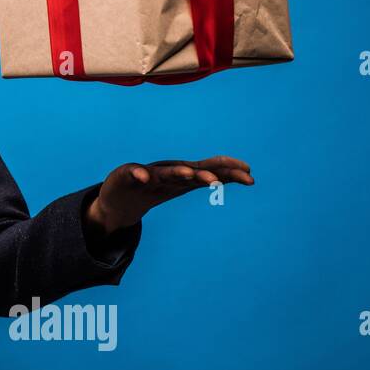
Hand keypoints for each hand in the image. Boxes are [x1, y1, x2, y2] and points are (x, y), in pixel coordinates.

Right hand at [84, 156, 253, 235]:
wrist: (119, 199)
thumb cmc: (153, 188)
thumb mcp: (182, 185)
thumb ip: (208, 178)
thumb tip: (244, 175)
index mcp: (183, 175)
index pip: (210, 170)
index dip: (228, 172)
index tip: (250, 175)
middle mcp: (168, 171)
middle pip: (191, 171)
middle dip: (205, 174)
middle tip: (218, 180)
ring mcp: (148, 174)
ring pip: (164, 173)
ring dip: (176, 173)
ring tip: (188, 174)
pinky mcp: (126, 176)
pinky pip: (133, 173)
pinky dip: (139, 173)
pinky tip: (144, 177)